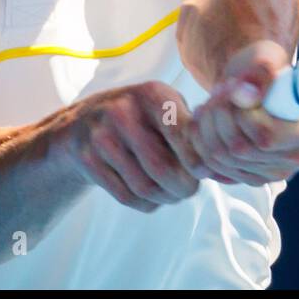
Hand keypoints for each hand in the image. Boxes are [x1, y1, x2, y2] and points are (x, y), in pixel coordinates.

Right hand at [61, 81, 211, 212]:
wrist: (86, 120)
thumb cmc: (143, 117)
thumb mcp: (166, 107)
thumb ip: (191, 131)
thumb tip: (212, 165)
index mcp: (151, 94)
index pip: (182, 135)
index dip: (198, 161)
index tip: (204, 172)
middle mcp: (123, 111)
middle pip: (163, 168)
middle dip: (184, 187)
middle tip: (190, 189)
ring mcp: (101, 136)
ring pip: (145, 187)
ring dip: (166, 198)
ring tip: (173, 192)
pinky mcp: (87, 160)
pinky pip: (126, 197)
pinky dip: (147, 203)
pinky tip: (152, 194)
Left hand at [187, 40, 298, 184]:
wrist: (251, 86)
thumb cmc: (263, 70)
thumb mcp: (265, 57)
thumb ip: (260, 71)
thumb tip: (248, 93)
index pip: (266, 136)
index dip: (240, 113)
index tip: (234, 86)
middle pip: (241, 149)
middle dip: (220, 115)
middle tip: (219, 90)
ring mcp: (277, 172)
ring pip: (224, 157)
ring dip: (208, 125)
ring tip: (211, 102)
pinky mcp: (253, 179)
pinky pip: (214, 167)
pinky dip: (202, 141)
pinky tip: (207, 120)